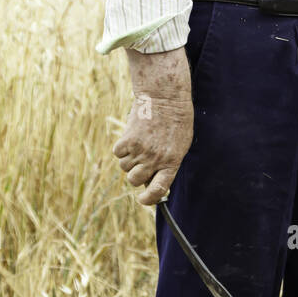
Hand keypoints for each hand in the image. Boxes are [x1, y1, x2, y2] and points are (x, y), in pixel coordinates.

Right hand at [113, 45, 193, 205]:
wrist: (165, 97)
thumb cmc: (175, 120)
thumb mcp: (179, 145)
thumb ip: (167, 163)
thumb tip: (152, 181)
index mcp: (172, 162)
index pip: (159, 190)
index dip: (149, 198)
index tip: (142, 199)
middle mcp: (155, 160)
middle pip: (134, 180)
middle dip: (135, 174)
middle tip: (139, 162)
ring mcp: (141, 151)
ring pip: (124, 167)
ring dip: (128, 159)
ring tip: (139, 142)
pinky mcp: (128, 141)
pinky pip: (117, 153)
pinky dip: (121, 147)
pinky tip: (132, 135)